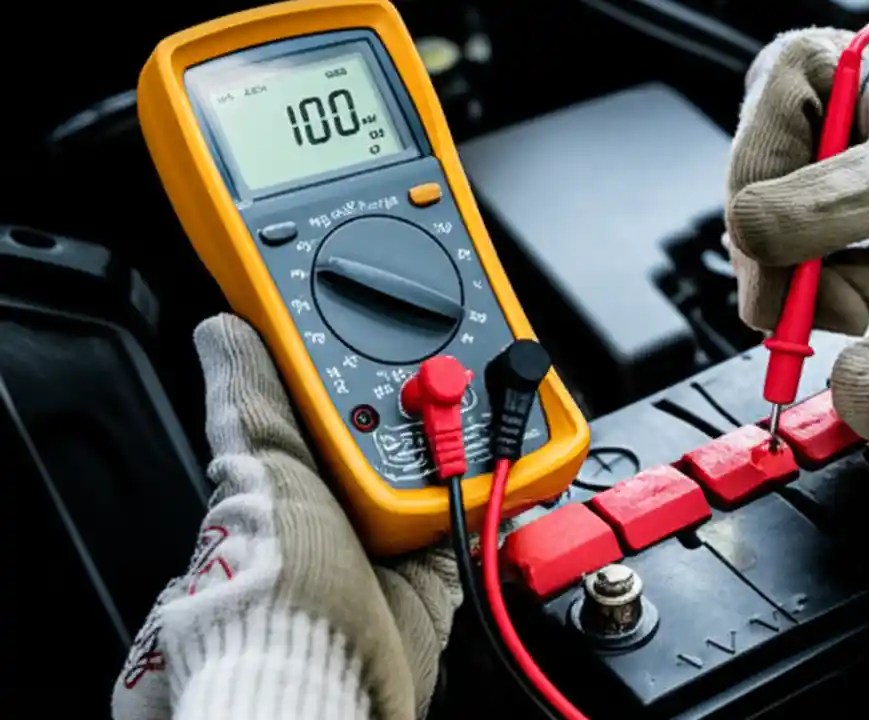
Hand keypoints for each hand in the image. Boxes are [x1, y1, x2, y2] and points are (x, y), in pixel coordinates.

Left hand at [113, 315, 460, 719]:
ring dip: (469, 444)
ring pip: (443, 468)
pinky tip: (509, 468)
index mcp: (297, 472)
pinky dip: (496, 493)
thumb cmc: (282, 580)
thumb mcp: (261, 465)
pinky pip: (476, 517)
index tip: (393, 336)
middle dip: (431, 402)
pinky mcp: (436, 567)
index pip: (338, 401)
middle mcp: (345, 503)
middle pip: (400, 431)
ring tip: (487, 411)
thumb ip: (250, 399)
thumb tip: (224, 331)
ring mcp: (392, 536)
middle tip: (454, 376)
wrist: (332, 665)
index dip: (367, 367)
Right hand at [726, 8, 868, 334]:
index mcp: (795, 74)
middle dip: (820, 279)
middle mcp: (786, 109)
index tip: (798, 317)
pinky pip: (818, 257)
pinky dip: (864, 281)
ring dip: (852, 287)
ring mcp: (802, 150)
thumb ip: (826, 207)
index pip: (749, 183)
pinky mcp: (823, 188)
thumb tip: (746, 239)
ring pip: (790, 250)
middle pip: (761, 222)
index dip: (767, 259)